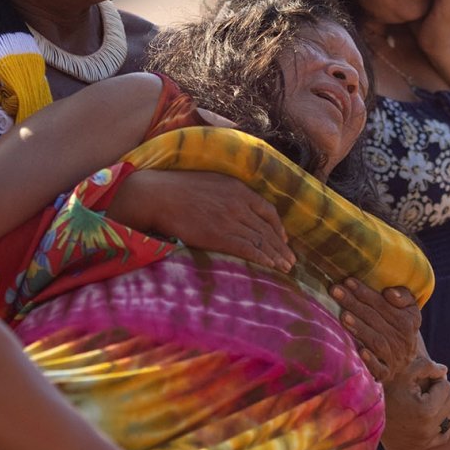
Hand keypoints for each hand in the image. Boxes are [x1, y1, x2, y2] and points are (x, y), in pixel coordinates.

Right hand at [107, 169, 293, 271]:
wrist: (158, 195)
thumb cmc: (178, 189)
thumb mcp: (210, 182)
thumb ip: (227, 192)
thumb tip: (233, 206)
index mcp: (237, 189)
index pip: (267, 210)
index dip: (278, 227)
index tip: (283, 239)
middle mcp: (238, 203)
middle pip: (267, 228)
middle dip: (281, 246)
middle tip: (291, 260)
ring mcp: (229, 219)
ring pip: (260, 240)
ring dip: (276, 256)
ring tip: (285, 267)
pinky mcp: (218, 235)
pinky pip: (247, 248)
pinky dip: (261, 258)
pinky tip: (270, 266)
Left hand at [332, 279, 420, 382]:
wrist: (407, 365)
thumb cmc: (400, 330)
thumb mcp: (409, 312)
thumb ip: (404, 297)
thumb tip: (390, 293)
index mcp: (407, 321)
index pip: (384, 304)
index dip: (365, 292)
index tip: (348, 281)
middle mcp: (402, 339)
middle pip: (376, 319)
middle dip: (355, 303)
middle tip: (336, 291)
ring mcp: (394, 358)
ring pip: (377, 341)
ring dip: (360, 328)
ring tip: (343, 316)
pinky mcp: (386, 374)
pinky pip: (379, 368)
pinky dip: (370, 360)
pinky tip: (360, 351)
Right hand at [377, 337, 449, 449]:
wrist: (368, 414)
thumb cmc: (387, 389)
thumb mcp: (404, 372)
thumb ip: (427, 366)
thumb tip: (445, 371)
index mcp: (426, 409)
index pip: (446, 386)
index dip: (434, 380)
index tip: (420, 382)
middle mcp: (428, 428)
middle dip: (440, 392)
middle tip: (422, 390)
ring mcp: (426, 440)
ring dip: (441, 406)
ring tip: (423, 402)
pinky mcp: (423, 446)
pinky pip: (446, 432)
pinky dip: (441, 422)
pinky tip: (428, 415)